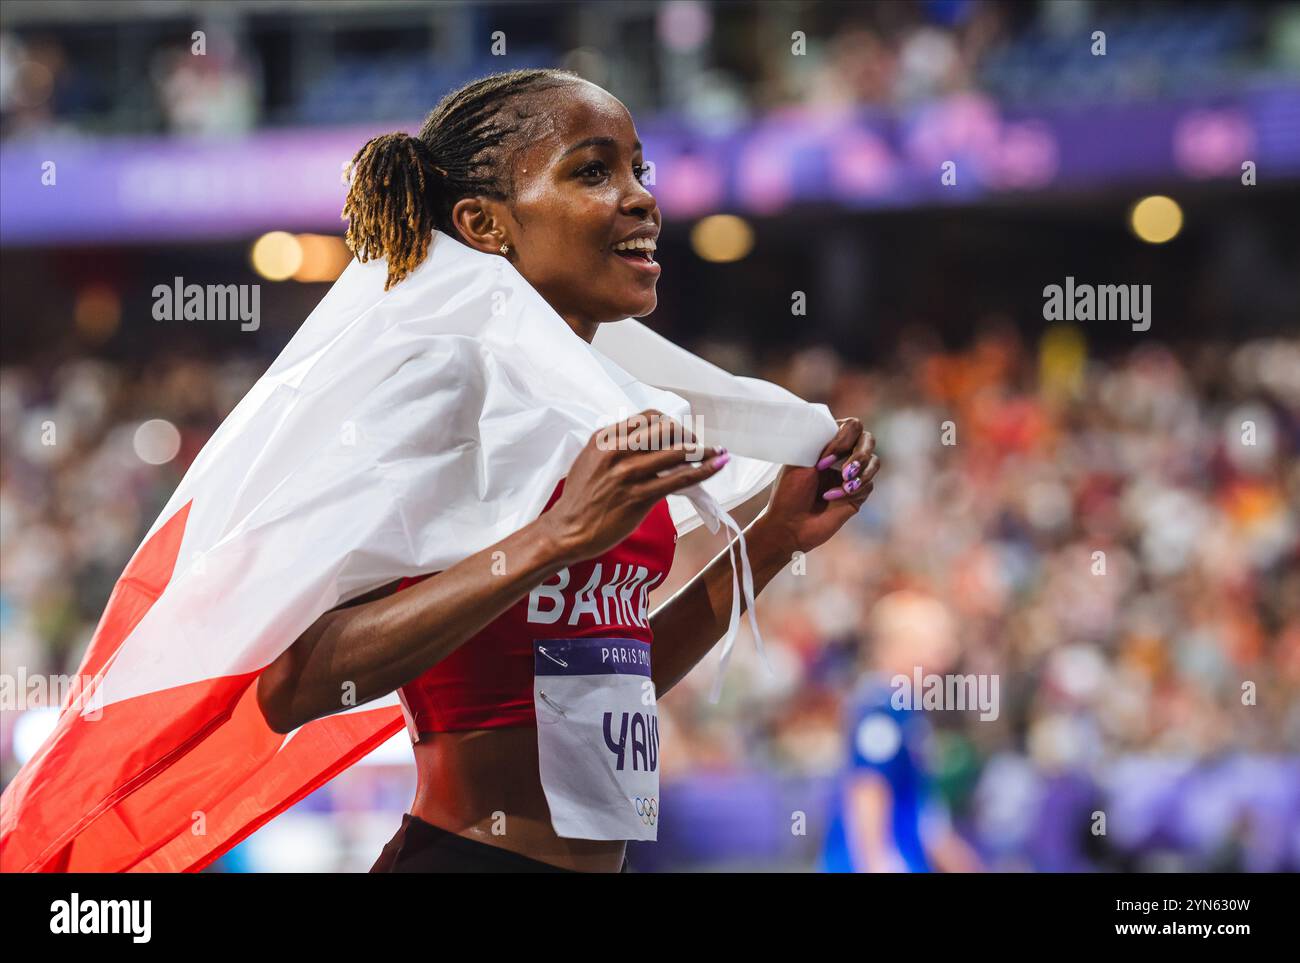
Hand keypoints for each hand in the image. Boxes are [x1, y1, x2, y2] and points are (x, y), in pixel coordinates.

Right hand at [541, 409, 727, 564]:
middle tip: (696, 446)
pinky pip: (679, 480)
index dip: (670, 422)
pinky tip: (716, 466)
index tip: (678, 433)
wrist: (566, 530)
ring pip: (676, 452)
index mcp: (605, 438)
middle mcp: (616, 451)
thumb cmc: (580, 499)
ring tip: (716, 454)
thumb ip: (616, 447)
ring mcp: (628, 474)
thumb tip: (648, 443)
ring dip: (702, 451)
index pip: (648, 417)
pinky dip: (703, 471)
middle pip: (665, 429)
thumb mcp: (591, 460)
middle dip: (687, 435)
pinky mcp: (639, 497)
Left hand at [756, 417, 879, 554]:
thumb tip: (844, 429)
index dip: (843, 439)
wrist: (787, 525)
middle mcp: (841, 458)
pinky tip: (831, 498)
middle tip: (845, 471)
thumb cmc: (788, 492)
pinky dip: (851, 491)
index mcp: (827, 445)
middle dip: (860, 454)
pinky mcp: (856, 497)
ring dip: (861, 473)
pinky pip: (868, 486)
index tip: (823, 459)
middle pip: (868, 440)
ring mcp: (850, 477)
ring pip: (874, 462)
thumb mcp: (801, 460)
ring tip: (844, 484)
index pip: (851, 427)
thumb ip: (823, 442)